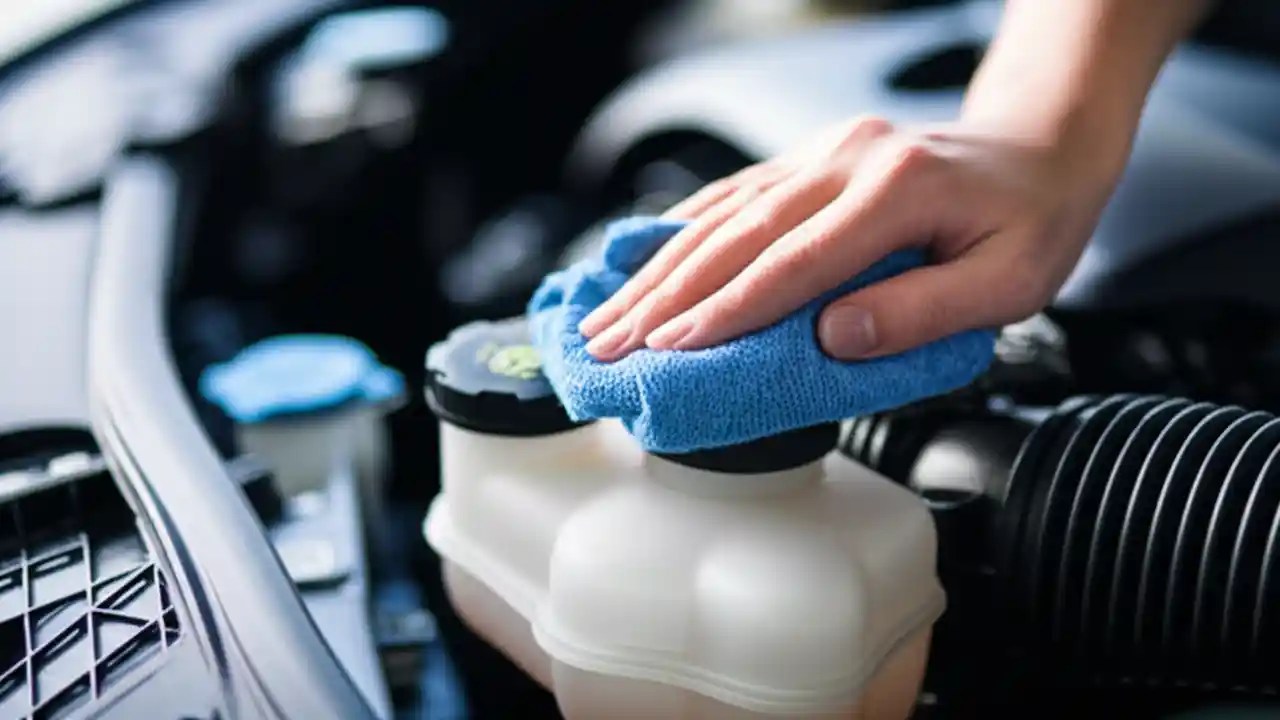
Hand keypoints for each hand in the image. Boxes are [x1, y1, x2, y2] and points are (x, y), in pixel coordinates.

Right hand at [578, 116, 1122, 361]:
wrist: (1040, 149)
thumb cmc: (1032, 222)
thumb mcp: (1010, 282)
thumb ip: (923, 309)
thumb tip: (835, 336)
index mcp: (896, 190)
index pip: (794, 262)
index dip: (727, 310)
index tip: (670, 348)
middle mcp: (847, 159)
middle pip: (738, 234)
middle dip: (665, 295)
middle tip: (608, 342)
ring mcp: (824, 151)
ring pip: (724, 213)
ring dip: (660, 267)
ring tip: (607, 312)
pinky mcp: (813, 157)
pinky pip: (736, 193)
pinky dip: (685, 229)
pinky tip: (646, 256)